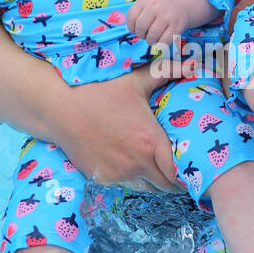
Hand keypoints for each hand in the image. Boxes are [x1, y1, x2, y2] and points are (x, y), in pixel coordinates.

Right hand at [49, 66, 182, 191]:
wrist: (61, 108)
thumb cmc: (100, 92)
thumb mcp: (134, 81)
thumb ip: (165, 73)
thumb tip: (192, 63)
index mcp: (149, 141)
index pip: (178, 172)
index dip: (187, 173)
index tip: (189, 166)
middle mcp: (137, 162)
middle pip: (166, 186)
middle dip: (174, 180)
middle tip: (176, 170)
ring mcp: (119, 173)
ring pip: (147, 189)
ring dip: (154, 181)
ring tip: (156, 168)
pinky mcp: (103, 179)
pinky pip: (126, 186)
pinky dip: (132, 180)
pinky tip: (132, 165)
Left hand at [126, 0, 217, 46]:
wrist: (181, 3)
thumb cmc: (159, 4)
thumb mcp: (147, 0)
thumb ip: (137, 10)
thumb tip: (131, 28)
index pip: (132, 16)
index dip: (131, 27)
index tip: (135, 29)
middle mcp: (157, 6)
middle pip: (141, 27)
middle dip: (140, 34)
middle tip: (144, 34)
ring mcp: (168, 16)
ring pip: (152, 36)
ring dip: (149, 40)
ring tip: (151, 38)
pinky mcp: (177, 26)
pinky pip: (164, 41)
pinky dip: (160, 44)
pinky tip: (160, 40)